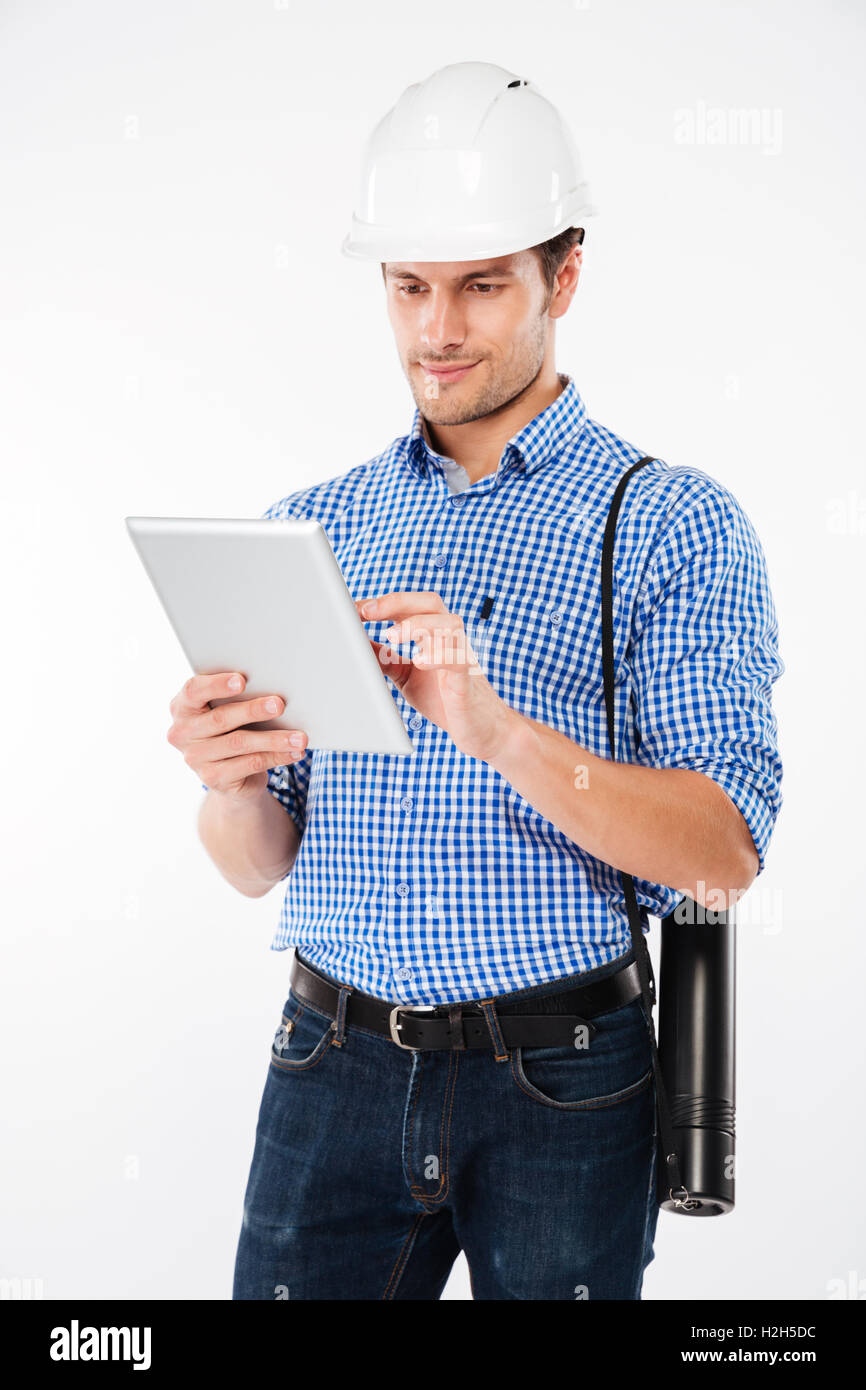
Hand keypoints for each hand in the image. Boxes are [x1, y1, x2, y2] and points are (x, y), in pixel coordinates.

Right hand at [166, 671, 307, 800]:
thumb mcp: (226, 709)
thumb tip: (273, 690)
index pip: (193, 691)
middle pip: (220, 719)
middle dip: (253, 710)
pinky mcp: (213, 779)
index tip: (242, 680)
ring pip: (240, 743)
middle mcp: (182, 733)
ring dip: (273, 739)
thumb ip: (237, 698)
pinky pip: (250, 764)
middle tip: (279, 704)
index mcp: (182, 707)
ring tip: (299, 737)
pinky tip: (295, 752)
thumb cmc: (231, 727)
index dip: (216, 685)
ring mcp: (195, 759)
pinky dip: (277, 757)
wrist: (228, 773)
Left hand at [354, 591, 518, 763]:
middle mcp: (450, 640)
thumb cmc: (443, 698)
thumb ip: (384, 658)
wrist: (480, 729)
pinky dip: (439, 656)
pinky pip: (458, 660)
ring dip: (418, 625)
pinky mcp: (467, 681)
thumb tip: (354, 642)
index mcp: (434, 635)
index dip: (383, 603)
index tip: (355, 608)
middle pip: (431, 603)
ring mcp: (461, 657)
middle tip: (367, 612)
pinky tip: (420, 661)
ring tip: (391, 637)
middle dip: (398, 602)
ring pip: (449, 624)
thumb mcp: (405, 675)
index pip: (411, 606)